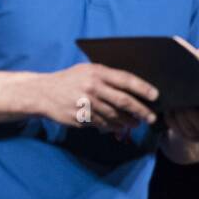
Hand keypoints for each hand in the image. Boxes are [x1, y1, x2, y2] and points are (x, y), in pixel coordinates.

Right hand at [33, 63, 157, 131]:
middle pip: (124, 101)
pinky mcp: (80, 118)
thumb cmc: (69, 80)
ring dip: (128, 122)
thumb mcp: (86, 70)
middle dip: (141, 110)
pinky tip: (119, 127)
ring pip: (114, 116)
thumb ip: (107, 77)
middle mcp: (93, 88)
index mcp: (96, 72)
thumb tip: (132, 88)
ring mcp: (86, 104)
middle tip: (151, 117)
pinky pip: (102, 124)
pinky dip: (113, 127)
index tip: (155, 96)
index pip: (125, 80)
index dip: (143, 88)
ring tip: (136, 123)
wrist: (42, 93)